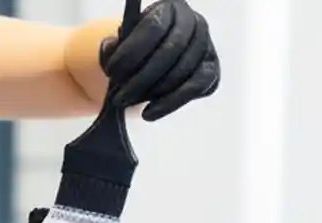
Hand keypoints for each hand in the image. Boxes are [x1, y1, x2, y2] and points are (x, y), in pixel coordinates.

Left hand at [99, 0, 219, 121]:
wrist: (156, 60)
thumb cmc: (138, 49)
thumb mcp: (122, 44)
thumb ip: (113, 47)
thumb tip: (109, 49)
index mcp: (170, 8)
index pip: (154, 26)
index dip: (131, 51)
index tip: (111, 72)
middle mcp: (194, 22)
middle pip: (170, 50)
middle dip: (140, 78)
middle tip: (119, 97)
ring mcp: (207, 46)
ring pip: (182, 71)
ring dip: (152, 92)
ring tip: (129, 103)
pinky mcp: (212, 70)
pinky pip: (195, 88)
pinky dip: (170, 103)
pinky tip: (149, 113)